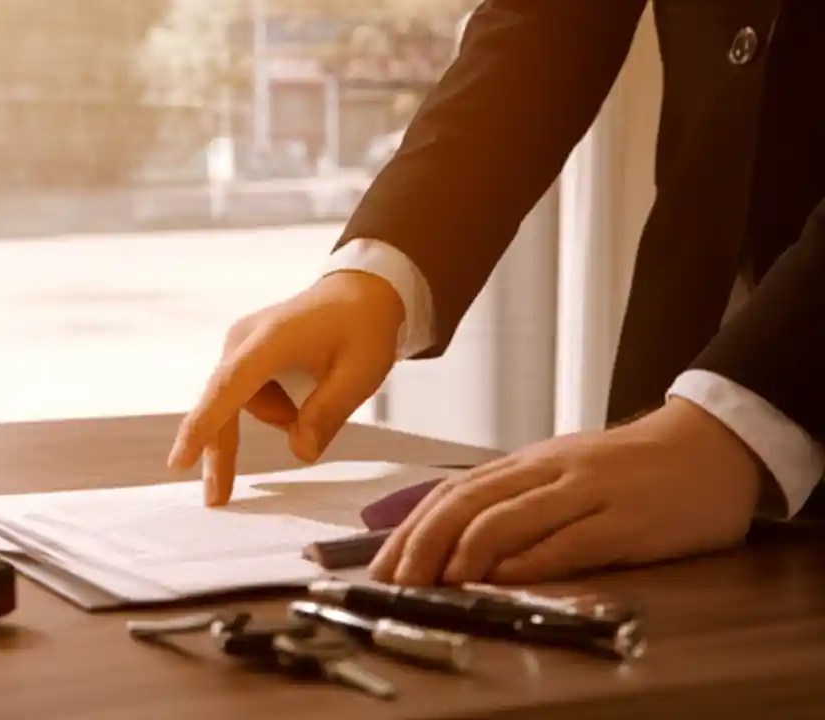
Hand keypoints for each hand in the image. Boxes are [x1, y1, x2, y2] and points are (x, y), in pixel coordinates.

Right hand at [167, 271, 404, 505]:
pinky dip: (274, 408)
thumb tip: (300, 452)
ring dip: (281, 417)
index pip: (229, 386)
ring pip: (244, 405)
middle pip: (222, 404)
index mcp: (271, 340)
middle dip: (219, 452)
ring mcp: (238, 344)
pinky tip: (307, 390)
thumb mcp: (361, 372)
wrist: (359, 292)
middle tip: (217, 500)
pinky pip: (247, 395)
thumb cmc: (363, 328)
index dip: (204, 425)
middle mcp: (243, 340)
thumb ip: (328, 412)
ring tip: (323, 390)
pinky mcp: (242, 353)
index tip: (180, 460)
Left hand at [369, 397, 764, 585]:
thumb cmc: (625, 470)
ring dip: (466, 551)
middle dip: (424, 542)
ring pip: (511, 517)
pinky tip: (505, 578)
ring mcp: (586, 492)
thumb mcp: (558, 477)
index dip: (411, 528)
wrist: (707, 447)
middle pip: (468, 503)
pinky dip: (531, 561)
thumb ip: (511, 504)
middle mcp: (547, 472)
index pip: (451, 493)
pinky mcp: (625, 519)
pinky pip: (570, 540)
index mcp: (525, 464)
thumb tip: (451, 543)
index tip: (383, 565)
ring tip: (439, 581)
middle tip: (399, 581)